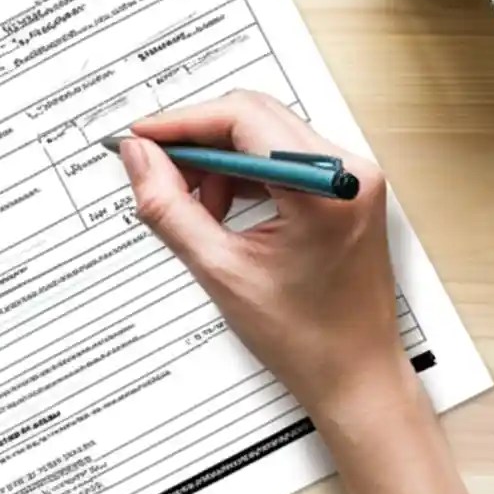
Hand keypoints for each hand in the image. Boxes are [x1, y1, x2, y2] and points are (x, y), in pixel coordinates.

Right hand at [118, 91, 405, 419]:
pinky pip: (278, 160)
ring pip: (262, 136)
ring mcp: (350, 177)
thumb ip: (169, 207)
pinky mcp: (342, 189)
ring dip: (216, 162)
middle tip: (155, 170)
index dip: (181, 123)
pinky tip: (219, 213)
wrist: (354, 376)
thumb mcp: (219, 270)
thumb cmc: (307, 339)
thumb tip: (140, 159)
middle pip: (252, 117)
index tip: (141, 138)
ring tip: (193, 209)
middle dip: (196, 141)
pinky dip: (238, 177)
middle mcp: (348, 170)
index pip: (241, 119)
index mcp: (327, 187)